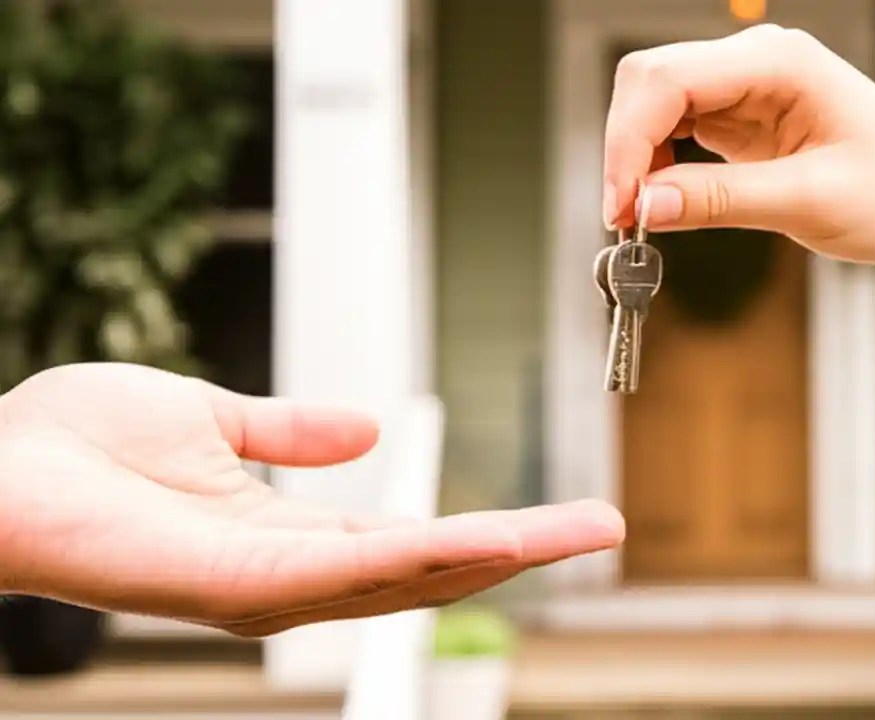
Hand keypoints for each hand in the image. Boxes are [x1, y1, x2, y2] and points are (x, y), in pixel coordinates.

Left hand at [0, 363, 622, 636]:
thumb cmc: (73, 447)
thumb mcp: (210, 418)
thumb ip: (288, 430)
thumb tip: (367, 431)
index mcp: (287, 534)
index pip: (411, 538)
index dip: (487, 527)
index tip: (557, 512)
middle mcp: (291, 575)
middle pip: (430, 567)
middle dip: (521, 549)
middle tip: (604, 526)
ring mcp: (270, 586)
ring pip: (408, 575)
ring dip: (498, 554)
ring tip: (576, 532)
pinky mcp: (242, 583)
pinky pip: (352, 569)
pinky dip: (427, 557)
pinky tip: (490, 539)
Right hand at [603, 24, 874, 264]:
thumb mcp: (810, 203)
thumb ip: (722, 200)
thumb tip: (644, 204)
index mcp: (781, 61)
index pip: (669, 80)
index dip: (629, 140)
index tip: (621, 204)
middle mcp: (758, 61)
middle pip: (651, 81)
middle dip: (625, 146)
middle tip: (623, 216)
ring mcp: (748, 86)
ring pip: (656, 104)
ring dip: (636, 156)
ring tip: (640, 216)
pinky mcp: (743, 116)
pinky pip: (677, 128)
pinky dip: (657, 163)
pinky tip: (662, 200)